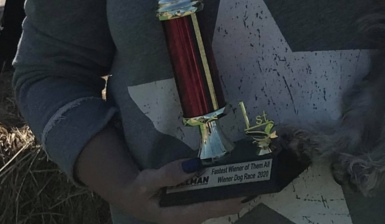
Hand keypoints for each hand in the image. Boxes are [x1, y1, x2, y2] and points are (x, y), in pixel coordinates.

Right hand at [117, 159, 245, 222]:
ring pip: (217, 204)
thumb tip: (193, 166)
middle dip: (235, 195)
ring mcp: (193, 212)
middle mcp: (190, 217)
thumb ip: (167, 174)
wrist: (130, 195)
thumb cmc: (139, 190)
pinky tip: (234, 178)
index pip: (209, 209)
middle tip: (254, 178)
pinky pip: (212, 199)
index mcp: (179, 215)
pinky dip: (223, 189)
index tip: (245, 191)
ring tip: (250, 176)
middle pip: (218, 208)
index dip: (228, 201)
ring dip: (232, 191)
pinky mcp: (194, 205)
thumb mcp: (147, 181)